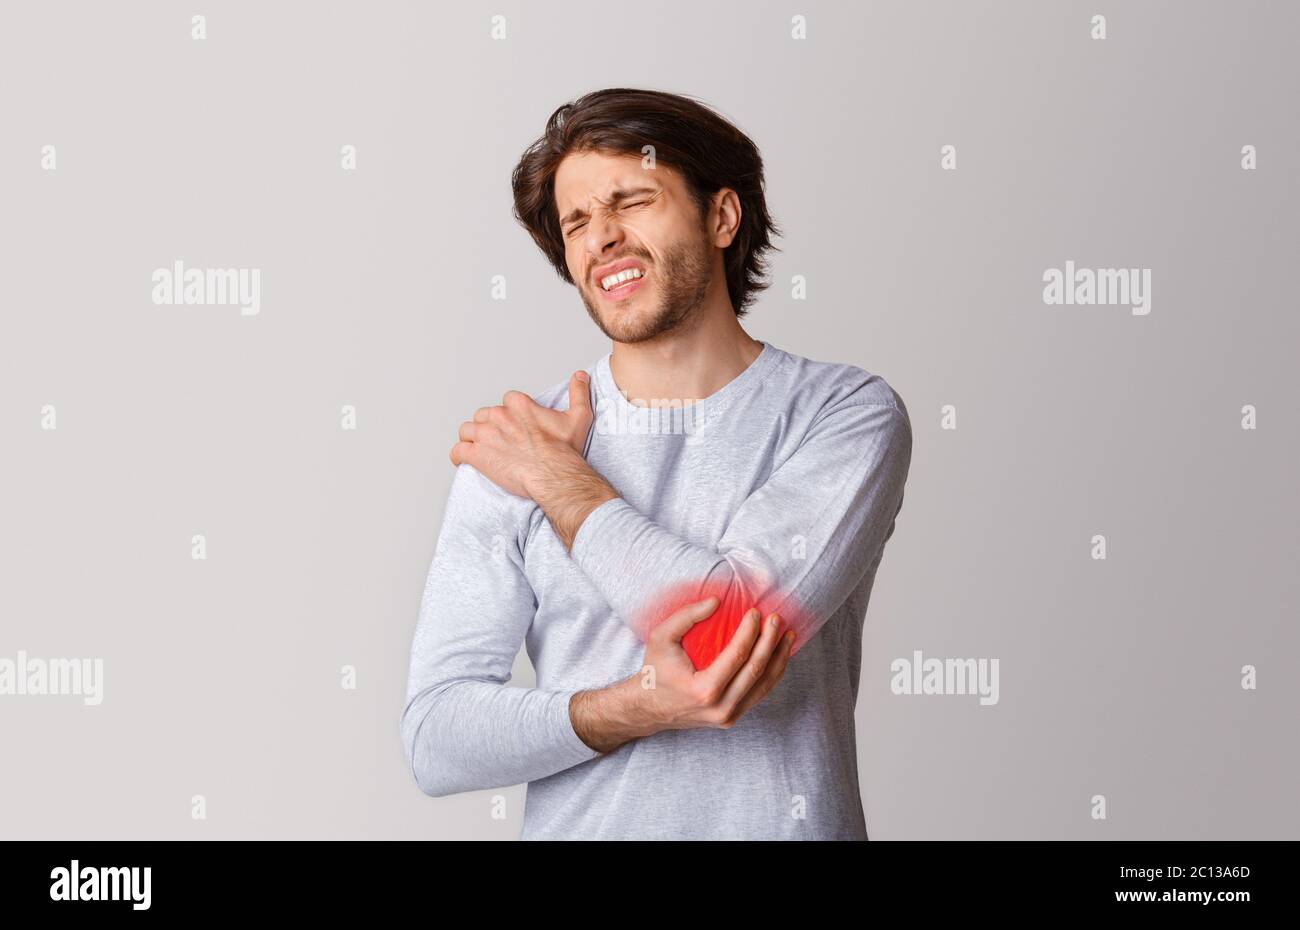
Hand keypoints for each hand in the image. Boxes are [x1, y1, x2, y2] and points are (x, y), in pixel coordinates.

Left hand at [450, 371, 594, 499]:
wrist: (554, 475)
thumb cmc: (564, 450)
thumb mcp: (578, 417)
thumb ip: (578, 393)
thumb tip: (580, 376)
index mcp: (519, 404)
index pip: (506, 403)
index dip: (509, 415)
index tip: (516, 427)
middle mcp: (499, 415)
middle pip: (484, 416)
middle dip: (489, 427)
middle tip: (500, 442)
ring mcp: (485, 434)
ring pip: (468, 431)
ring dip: (472, 440)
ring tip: (482, 450)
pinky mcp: (476, 454)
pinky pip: (458, 452)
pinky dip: (459, 457)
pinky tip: (465, 461)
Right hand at [636, 596, 794, 731]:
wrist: (649, 708)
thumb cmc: (654, 670)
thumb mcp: (661, 638)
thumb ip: (686, 616)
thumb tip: (717, 601)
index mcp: (703, 690)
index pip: (737, 656)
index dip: (750, 632)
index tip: (756, 613)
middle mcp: (720, 708)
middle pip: (756, 670)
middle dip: (770, 641)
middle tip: (777, 619)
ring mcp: (728, 717)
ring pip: (764, 686)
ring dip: (779, 658)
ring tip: (787, 635)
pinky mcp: (732, 718)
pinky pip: (758, 694)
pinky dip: (772, 673)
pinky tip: (779, 655)